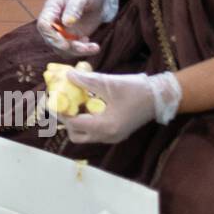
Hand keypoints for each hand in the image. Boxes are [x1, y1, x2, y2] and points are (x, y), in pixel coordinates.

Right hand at [36, 0, 118, 55]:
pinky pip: (74, 50)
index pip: (43, 25)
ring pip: (62, 49)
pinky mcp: (74, 38)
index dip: (51, 36)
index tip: (65, 44)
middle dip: (67, 47)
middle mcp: (54, 22)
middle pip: (52, 40)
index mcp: (51, 9)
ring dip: (77, 51)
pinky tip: (93, 45)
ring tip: (94, 47)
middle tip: (84, 48)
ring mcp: (63, 31)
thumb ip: (73, 8)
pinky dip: (84, 51)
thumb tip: (66, 23)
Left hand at [56, 69, 181, 143]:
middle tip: (63, 102)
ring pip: (85, 134)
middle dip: (66, 120)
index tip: (53, 99)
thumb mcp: (108, 83)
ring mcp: (113, 137)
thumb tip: (66, 76)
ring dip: (76, 120)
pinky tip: (88, 104)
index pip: (74, 124)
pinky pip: (95, 131)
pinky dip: (87, 120)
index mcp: (106, 126)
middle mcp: (108, 136)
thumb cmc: (136, 89)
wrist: (161, 97)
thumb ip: (85, 81)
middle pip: (76, 135)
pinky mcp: (116, 133)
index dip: (61, 112)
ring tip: (75, 102)